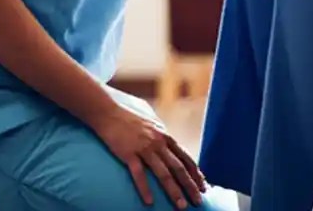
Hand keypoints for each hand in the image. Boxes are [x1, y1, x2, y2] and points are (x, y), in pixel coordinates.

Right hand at [90, 104, 205, 208]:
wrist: (108, 112)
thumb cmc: (129, 118)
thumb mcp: (152, 124)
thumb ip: (162, 136)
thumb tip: (170, 145)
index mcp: (166, 137)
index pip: (186, 158)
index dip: (196, 173)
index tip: (204, 186)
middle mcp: (159, 143)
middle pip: (179, 168)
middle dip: (190, 186)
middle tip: (199, 201)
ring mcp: (144, 148)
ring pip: (163, 174)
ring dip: (174, 191)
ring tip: (181, 206)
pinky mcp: (129, 154)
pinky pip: (139, 174)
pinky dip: (145, 189)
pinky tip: (150, 202)